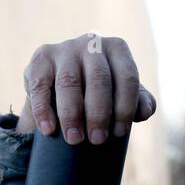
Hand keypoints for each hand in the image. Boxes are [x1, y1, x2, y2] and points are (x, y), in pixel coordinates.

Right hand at [15, 33, 156, 142]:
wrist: (61, 80)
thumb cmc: (100, 90)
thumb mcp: (122, 93)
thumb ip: (139, 101)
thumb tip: (143, 111)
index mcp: (117, 48)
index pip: (127, 77)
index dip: (125, 107)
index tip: (119, 134)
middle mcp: (92, 43)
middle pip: (98, 79)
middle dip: (98, 113)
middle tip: (97, 140)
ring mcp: (64, 48)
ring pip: (68, 82)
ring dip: (71, 114)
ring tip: (75, 140)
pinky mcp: (41, 58)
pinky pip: (40, 85)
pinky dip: (43, 110)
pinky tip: (49, 130)